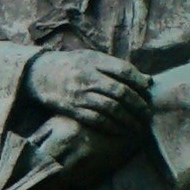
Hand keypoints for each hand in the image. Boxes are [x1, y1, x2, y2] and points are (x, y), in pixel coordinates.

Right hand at [24, 45, 151, 132]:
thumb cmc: (73, 65)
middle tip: (147, 114)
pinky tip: (121, 130)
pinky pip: (97, 120)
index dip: (140, 83)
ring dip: (128, 119)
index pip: (124, 71)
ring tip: (138, 126)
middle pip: (120, 92)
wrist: (40, 74)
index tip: (149, 93)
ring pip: (111, 108)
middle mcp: (88, 77)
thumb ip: (118, 68)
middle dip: (138, 105)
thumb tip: (148, 80)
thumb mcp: (93, 58)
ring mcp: (80, 94)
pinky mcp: (73, 109)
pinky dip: (112, 127)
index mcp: (95, 61)